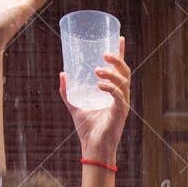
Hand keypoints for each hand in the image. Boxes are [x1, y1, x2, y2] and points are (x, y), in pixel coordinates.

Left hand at [61, 38, 131, 163]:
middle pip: (125, 72)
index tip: (119, 38)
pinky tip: (100, 85)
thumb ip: (68, 92)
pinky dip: (111, 88)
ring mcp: (123, 105)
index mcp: (114, 93)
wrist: (93, 148)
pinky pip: (119, 96)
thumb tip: (62, 73)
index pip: (120, 70)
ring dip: (111, 74)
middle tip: (104, 54)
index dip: (121, 54)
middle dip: (117, 60)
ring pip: (123, 83)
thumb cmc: (88, 130)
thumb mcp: (75, 106)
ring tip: (97, 71)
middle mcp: (121, 97)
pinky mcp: (121, 114)